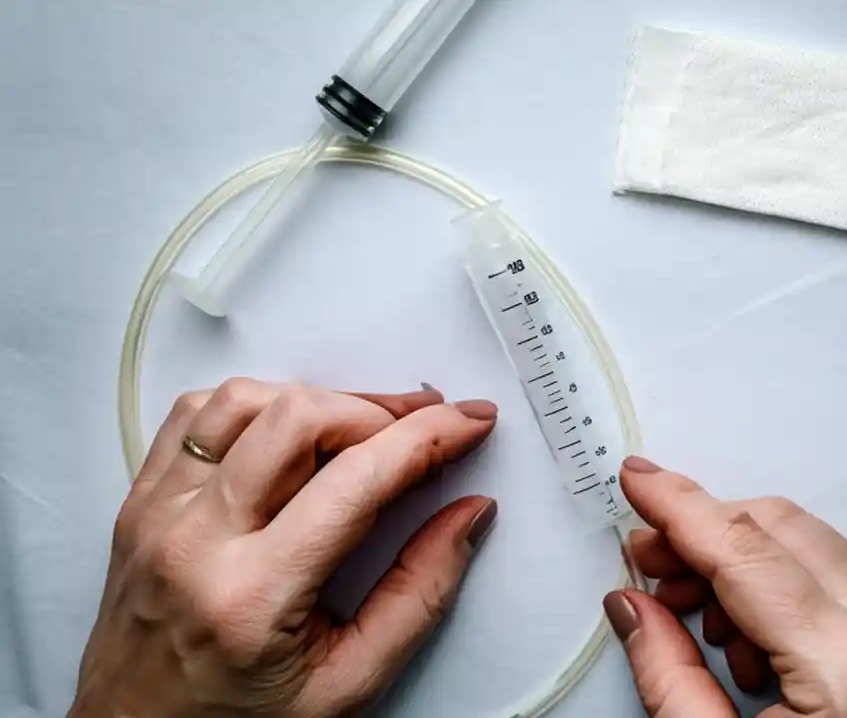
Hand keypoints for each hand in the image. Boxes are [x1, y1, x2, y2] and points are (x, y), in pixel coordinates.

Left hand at [73, 379, 499, 716]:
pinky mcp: (139, 504)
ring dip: (316, 402)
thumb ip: (419, 594)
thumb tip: (467, 516)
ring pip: (243, 401)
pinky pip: (194, 415)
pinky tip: (286, 434)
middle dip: (377, 411)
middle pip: (297, 418)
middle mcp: (194, 544)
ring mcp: (157, 516)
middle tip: (421, 429)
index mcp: (253, 598)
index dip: (428, 438)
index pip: (357, 480)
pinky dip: (253, 407)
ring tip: (357, 432)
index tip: (468, 423)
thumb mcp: (350, 684)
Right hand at [606, 457, 846, 717]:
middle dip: (700, 535)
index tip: (638, 481)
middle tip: (646, 564)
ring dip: (735, 564)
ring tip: (696, 624)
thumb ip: (670, 676)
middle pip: (774, 526)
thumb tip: (633, 604)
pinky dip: (775, 587)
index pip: (744, 549)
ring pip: (802, 540)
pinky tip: (748, 644)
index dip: (680, 508)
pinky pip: (829, 570)